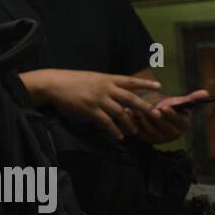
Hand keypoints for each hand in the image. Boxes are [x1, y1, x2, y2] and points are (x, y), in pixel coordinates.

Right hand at [31, 69, 162, 140]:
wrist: (54, 84)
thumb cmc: (72, 81)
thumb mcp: (92, 78)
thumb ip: (105, 85)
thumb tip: (117, 93)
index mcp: (106, 79)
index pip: (130, 81)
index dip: (145, 84)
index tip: (159, 86)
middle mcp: (105, 88)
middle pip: (130, 98)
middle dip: (144, 107)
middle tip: (155, 115)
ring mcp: (98, 99)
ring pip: (120, 112)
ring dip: (129, 123)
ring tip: (134, 132)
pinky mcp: (90, 109)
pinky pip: (106, 122)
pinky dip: (114, 130)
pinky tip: (119, 136)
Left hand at [129, 89, 210, 144]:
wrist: (157, 116)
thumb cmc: (170, 108)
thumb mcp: (180, 102)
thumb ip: (192, 98)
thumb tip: (206, 92)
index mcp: (183, 126)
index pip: (178, 121)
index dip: (170, 115)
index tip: (164, 107)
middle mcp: (172, 134)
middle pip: (163, 126)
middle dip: (155, 117)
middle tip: (148, 108)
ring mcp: (159, 138)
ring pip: (150, 128)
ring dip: (142, 118)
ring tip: (136, 108)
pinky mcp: (147, 139)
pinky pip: (139, 131)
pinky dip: (132, 121)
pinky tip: (127, 111)